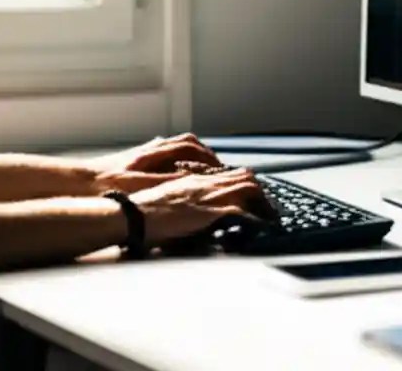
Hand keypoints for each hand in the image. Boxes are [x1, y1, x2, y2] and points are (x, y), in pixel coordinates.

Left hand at [87, 133, 224, 194]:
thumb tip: (192, 181)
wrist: (75, 183)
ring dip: (189, 158)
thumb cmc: (106, 185)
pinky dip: (174, 164)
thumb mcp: (139, 186)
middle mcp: (148, 149)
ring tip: (199, 173)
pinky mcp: (130, 163)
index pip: (189, 146)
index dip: (208, 157)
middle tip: (215, 169)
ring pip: (172, 149)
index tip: (221, 169)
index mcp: (153, 152)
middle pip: (183, 143)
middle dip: (203, 154)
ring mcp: (139, 154)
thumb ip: (166, 182)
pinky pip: (161, 157)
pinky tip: (171, 177)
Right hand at [127, 167, 268, 246]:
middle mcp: (204, 182)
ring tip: (270, 217)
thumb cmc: (140, 211)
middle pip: (244, 176)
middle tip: (268, 207)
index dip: (243, 183)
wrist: (131, 215)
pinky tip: (261, 227)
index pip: (227, 173)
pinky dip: (254, 218)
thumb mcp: (161, 198)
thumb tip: (187, 206)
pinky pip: (243, 209)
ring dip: (262, 202)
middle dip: (260, 192)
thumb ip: (177, 197)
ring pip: (248, 186)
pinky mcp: (212, 210)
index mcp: (191, 178)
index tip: (252, 194)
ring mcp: (209, 195)